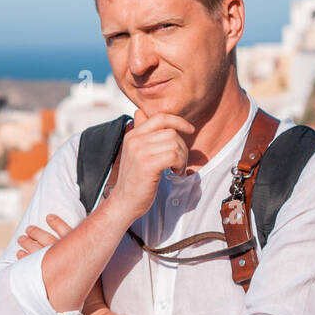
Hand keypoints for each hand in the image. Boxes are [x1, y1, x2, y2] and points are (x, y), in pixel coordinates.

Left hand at [14, 214, 108, 314]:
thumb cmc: (95, 297)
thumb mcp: (95, 272)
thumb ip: (86, 260)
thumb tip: (81, 249)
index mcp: (81, 256)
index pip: (67, 233)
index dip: (57, 223)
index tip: (48, 216)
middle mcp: (67, 261)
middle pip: (48, 241)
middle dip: (37, 233)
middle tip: (28, 229)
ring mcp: (56, 272)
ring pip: (37, 252)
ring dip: (27, 244)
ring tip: (20, 239)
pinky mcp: (46, 283)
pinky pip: (30, 267)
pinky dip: (23, 259)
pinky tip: (18, 255)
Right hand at [107, 107, 195, 223]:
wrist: (124, 202)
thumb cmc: (134, 179)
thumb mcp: (135, 152)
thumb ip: (141, 133)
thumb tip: (140, 112)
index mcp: (133, 135)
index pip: (160, 117)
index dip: (178, 121)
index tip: (189, 129)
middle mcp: (135, 140)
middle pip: (171, 132)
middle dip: (182, 147)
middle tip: (179, 162)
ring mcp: (140, 152)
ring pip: (174, 144)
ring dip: (182, 158)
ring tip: (177, 169)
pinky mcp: (147, 165)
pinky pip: (173, 156)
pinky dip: (180, 165)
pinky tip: (175, 173)